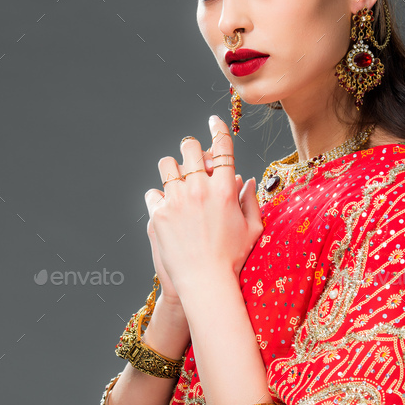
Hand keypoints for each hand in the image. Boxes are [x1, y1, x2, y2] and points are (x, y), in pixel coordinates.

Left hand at [144, 115, 263, 298]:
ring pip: (166, 165)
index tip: (213, 120)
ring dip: (172, 168)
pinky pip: (153, 193)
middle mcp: (200, 190)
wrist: (204, 283)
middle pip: (190, 148)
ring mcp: (176, 201)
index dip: (218, 129)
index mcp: (226, 190)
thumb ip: (250, 201)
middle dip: (191, 148)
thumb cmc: (232, 259)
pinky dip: (159, 198)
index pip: (223, 148)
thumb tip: (247, 180)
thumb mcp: (251, 230)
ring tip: (175, 181)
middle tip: (191, 157)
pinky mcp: (158, 214)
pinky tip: (166, 208)